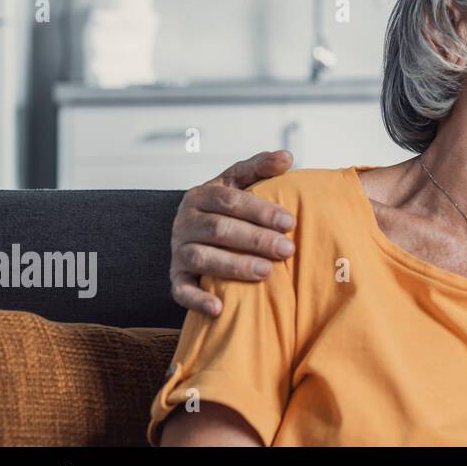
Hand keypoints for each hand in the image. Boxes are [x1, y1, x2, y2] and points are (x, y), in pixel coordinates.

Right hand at [169, 150, 296, 314]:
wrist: (195, 227)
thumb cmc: (225, 206)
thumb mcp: (240, 181)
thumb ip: (261, 167)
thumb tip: (286, 157)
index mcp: (202, 195)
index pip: (230, 200)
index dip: (261, 211)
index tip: (290, 222)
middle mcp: (185, 222)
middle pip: (219, 229)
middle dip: (255, 240)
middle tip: (287, 249)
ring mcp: (178, 250)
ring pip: (202, 258)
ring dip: (234, 266)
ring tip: (266, 272)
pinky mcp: (176, 276)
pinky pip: (181, 290)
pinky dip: (197, 300)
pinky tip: (219, 308)